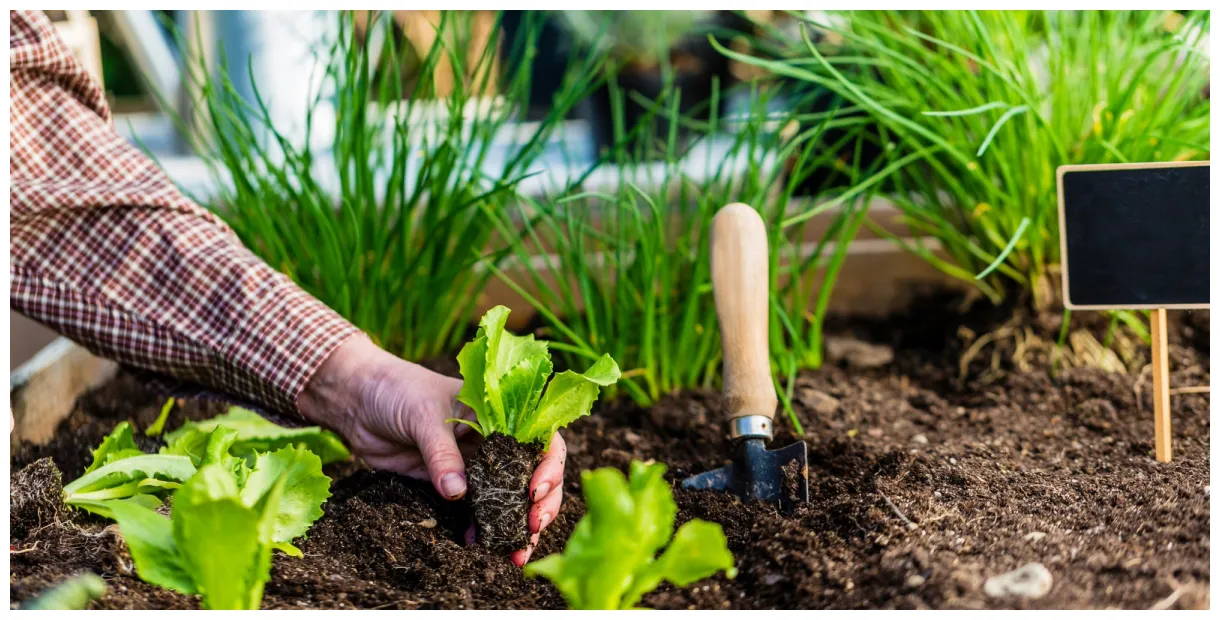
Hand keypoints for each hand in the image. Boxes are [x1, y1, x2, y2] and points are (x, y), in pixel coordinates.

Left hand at [298, 335, 564, 565]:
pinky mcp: (451, 485)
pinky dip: (481, 529)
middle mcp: (495, 442)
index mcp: (501, 414)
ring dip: (516, 525)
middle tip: (533, 529)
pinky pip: (475, 511)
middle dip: (540, 505)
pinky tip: (479, 545)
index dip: (548, 466)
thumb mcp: (423, 415)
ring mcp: (475, 466)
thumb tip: (458, 494)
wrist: (358, 400)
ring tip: (517, 553)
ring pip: (509, 498)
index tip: (534, 491)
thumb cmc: (397, 389)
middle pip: (534, 475)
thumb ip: (442, 454)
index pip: (541, 440)